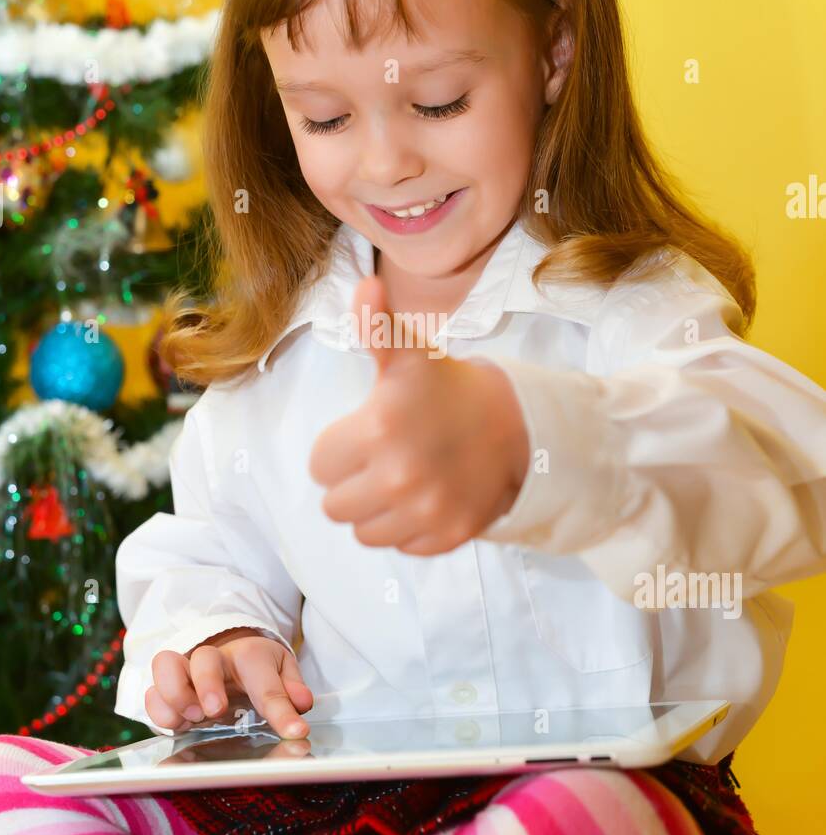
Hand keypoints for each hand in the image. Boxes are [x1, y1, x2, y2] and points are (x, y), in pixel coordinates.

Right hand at [147, 627, 312, 736]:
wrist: (231, 652)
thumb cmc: (257, 666)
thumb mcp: (282, 671)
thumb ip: (291, 687)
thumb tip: (301, 703)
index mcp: (250, 655)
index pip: (266, 682)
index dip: (281, 710)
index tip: (295, 732)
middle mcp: (215, 659)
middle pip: (204, 658)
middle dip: (207, 684)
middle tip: (215, 711)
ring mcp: (187, 672)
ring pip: (166, 665)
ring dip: (176, 695)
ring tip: (193, 719)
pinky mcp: (166, 689)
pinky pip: (152, 693)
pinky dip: (159, 710)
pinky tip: (177, 725)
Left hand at [308, 273, 530, 554]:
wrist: (515, 425)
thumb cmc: (448, 389)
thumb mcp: (409, 356)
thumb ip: (377, 327)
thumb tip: (364, 286)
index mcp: (378, 430)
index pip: (320, 465)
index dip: (337, 450)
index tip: (365, 436)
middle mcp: (399, 477)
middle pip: (335, 506)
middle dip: (351, 484)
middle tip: (381, 460)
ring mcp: (425, 511)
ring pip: (364, 532)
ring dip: (375, 511)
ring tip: (400, 481)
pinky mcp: (447, 535)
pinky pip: (402, 547)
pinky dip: (408, 529)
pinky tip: (424, 499)